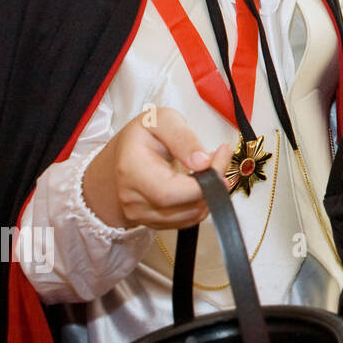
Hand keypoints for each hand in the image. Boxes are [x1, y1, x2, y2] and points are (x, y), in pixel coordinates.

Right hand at [81, 108, 232, 230]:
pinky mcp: (154, 222)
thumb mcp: (161, 120)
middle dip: (212, 185)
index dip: (202, 184)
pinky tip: (200, 182)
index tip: (220, 162)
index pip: (169, 192)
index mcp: (132, 170)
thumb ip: (182, 137)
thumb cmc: (141, 136)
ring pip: (191, 216)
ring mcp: (142, 214)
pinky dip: (202, 202)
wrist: (122, 156)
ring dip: (210, 194)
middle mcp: (133, 198)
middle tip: (220, 160)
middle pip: (183, 207)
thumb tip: (202, 162)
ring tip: (209, 168)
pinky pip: (188, 219)